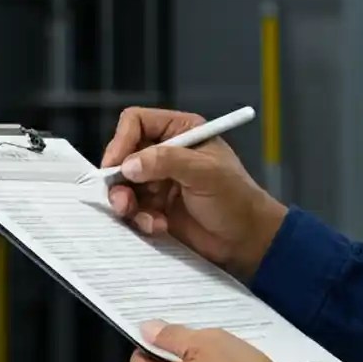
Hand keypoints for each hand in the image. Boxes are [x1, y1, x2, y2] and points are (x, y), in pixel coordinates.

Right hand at [102, 107, 286, 278]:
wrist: (246, 239)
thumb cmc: (235, 198)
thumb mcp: (205, 173)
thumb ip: (166, 162)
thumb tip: (128, 164)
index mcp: (180, 131)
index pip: (136, 122)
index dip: (122, 141)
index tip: (116, 166)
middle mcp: (166, 152)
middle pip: (124, 155)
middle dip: (120, 180)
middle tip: (123, 202)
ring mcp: (159, 180)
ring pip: (123, 184)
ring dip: (128, 203)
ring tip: (144, 217)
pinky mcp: (156, 206)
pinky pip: (133, 208)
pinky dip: (140, 218)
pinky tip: (160, 226)